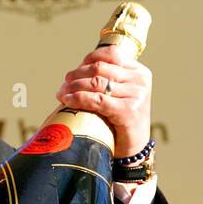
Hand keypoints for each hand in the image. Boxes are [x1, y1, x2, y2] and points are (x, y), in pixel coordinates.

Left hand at [56, 43, 152, 157]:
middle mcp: (140, 81)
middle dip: (76, 75)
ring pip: (96, 82)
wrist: (133, 149)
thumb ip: (104, 80)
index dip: (88, 60)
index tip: (74, 74)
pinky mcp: (128, 111)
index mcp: (139, 72)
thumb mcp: (117, 95)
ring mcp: (136, 95)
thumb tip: (73, 72)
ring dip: (73, 87)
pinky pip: (97, 100)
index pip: (110, 55)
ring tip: (62, 94)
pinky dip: (78, 98)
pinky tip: (67, 101)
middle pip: (99, 68)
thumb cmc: (120, 121)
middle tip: (63, 86)